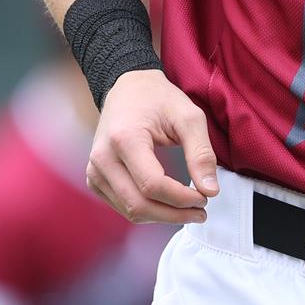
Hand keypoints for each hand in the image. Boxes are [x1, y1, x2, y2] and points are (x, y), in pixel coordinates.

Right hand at [85, 69, 220, 224]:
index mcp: (124, 139)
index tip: (205, 198)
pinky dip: (146, 210)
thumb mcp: (189, 117)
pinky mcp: (94, 178)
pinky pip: (121, 206)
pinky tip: (166, 204)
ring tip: (188, 209)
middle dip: (174, 214)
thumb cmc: (159, 99)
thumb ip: (201, 153)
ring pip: (129, 211)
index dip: (181, 199)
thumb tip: (210, 191)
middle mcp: (102, 158)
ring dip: (162, 216)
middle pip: (138, 205)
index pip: (152, 185)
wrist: (128, 87)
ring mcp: (94, 170)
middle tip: (201, 211)